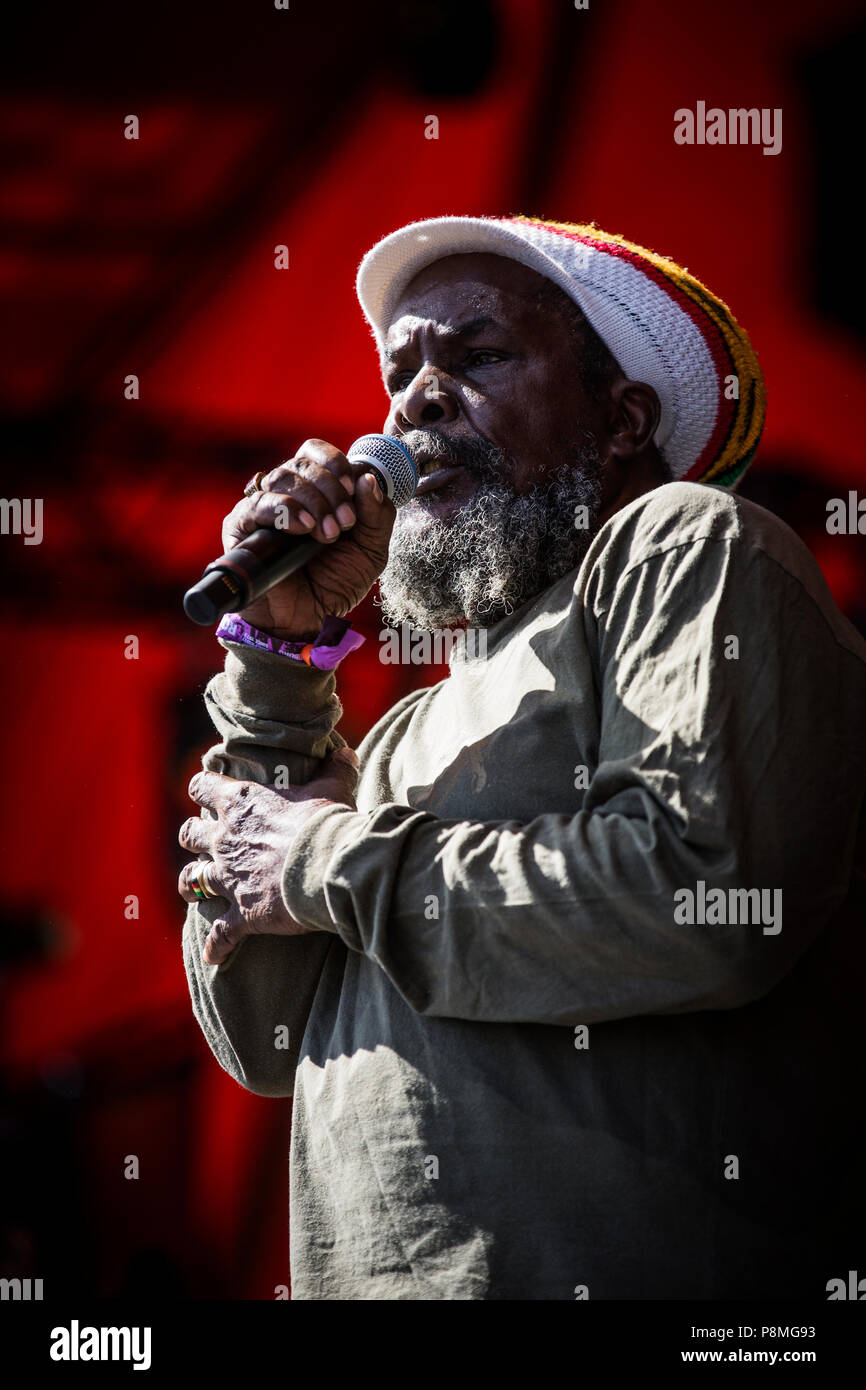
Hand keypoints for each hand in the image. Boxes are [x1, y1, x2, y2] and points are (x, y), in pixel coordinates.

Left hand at [178, 745, 358, 964]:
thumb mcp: (333, 789)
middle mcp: (225, 839)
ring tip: (197, 887)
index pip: (201, 786)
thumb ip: (335, 769)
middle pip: (189, 833)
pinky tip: (214, 956)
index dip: (203, 788)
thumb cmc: (327, 824)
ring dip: (192, 883)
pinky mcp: (241, 913)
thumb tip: (345, 752)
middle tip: (207, 840)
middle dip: (194, 837)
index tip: (208, 792)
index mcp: (241, 803)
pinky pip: (219, 934)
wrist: (330, 867)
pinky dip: (216, 946)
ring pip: (190, 880)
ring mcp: (228, 878)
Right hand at [226, 439, 395, 639]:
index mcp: (317, 492)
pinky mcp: (241, 526)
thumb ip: (378, 515)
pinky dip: (285, 509)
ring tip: (327, 534)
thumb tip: (368, 478)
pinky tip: (303, 529)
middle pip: (304, 462)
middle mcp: (288, 494)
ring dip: (313, 502)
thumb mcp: (371, 551)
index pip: (319, 453)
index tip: (354, 489)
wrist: (306, 621)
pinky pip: (258, 502)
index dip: (338, 465)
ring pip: (283, 476)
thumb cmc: (335, 584)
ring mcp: (263, 507)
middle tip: (345, 524)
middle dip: (331, 489)